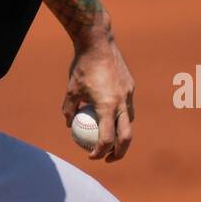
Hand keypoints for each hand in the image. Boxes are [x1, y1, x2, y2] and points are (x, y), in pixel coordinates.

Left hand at [63, 35, 135, 161]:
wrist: (98, 43)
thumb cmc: (82, 67)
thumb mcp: (70, 91)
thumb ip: (70, 110)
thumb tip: (69, 125)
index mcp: (107, 106)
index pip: (107, 139)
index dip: (100, 152)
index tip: (92, 156)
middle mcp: (122, 102)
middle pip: (127, 136)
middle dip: (119, 152)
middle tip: (108, 158)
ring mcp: (129, 94)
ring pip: (129, 121)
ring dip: (122, 133)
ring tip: (111, 138)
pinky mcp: (131, 86)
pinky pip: (128, 106)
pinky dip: (121, 114)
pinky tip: (110, 113)